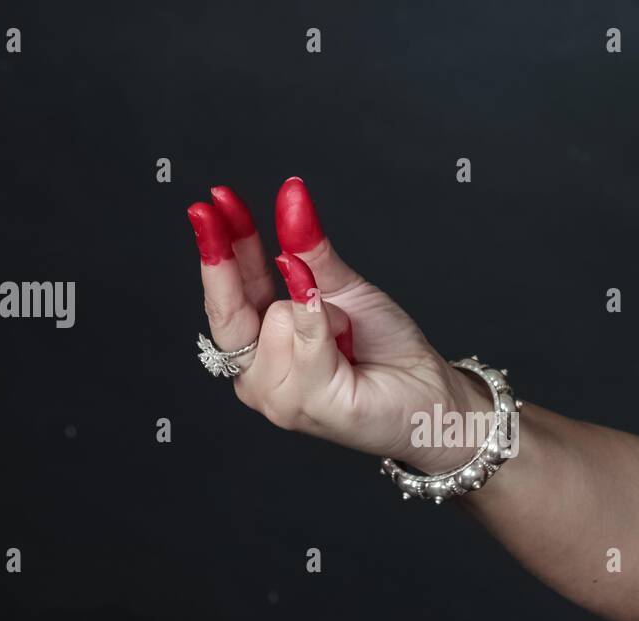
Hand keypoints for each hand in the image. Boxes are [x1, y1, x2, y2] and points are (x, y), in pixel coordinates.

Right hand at [186, 178, 491, 473]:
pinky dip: (323, 320)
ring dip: (325, 312)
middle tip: (216, 205)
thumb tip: (292, 197)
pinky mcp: (312, 406)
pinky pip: (308, 336)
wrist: (429, 389)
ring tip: (348, 336)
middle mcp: (258, 377)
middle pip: (228, 310)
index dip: (218, 247)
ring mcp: (280, 399)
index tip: (209, 205)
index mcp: (259, 348)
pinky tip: (341, 330)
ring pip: (278, 317)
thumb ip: (308, 250)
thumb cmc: (384, 348)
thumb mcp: (340, 287)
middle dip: (226, 256)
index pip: (227, 295)